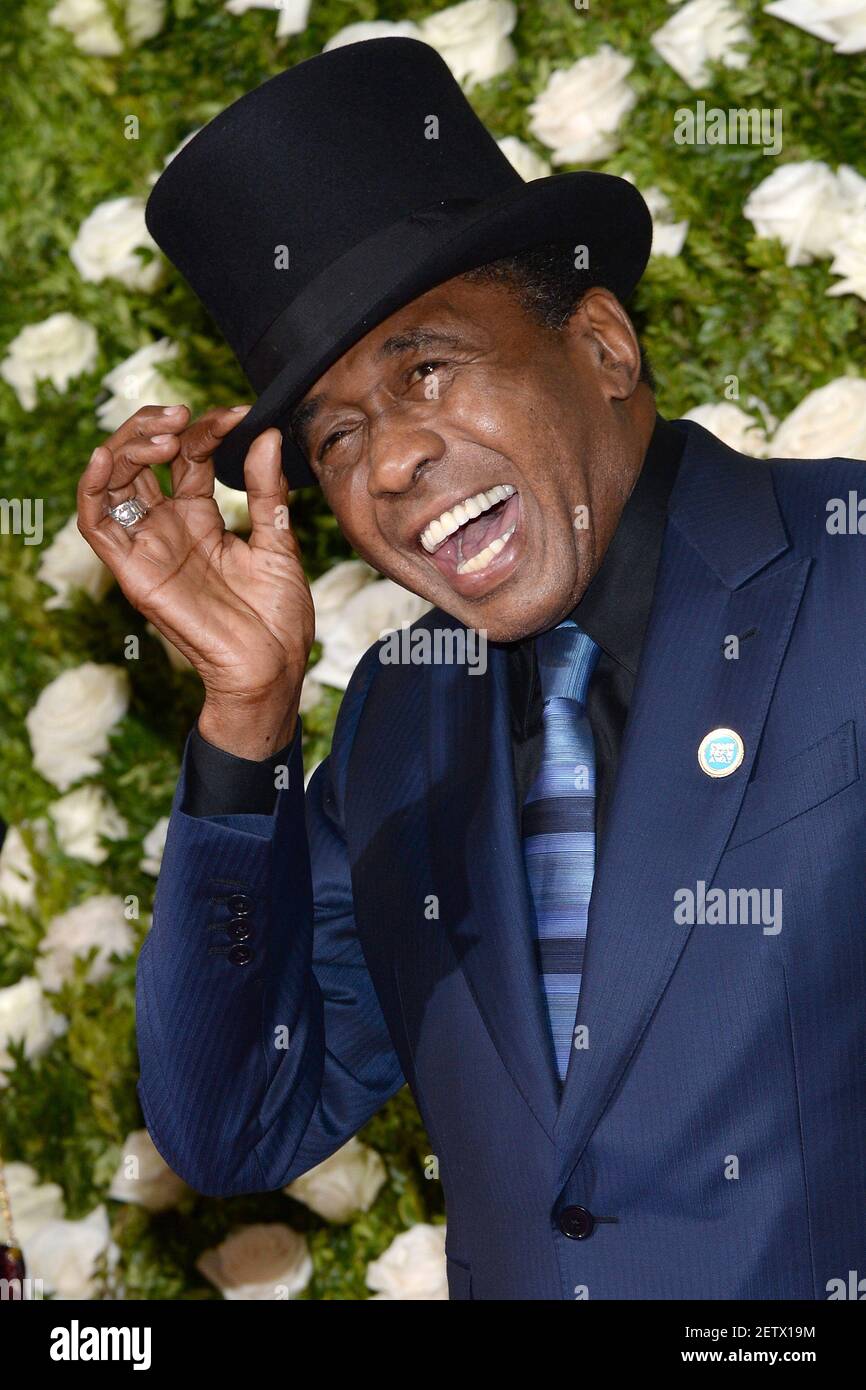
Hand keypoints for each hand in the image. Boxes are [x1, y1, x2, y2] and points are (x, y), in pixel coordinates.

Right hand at [77, 404, 314, 755]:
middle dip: (155, 427)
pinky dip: (92, 489)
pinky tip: (104, 458)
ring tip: (159, 432)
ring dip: (125, 447)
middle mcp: (169, 529)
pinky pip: (97, 526)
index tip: (237, 415)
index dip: (206, 430)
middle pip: (141, 462)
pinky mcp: (135, 574)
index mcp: (201, 520)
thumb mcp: (279, 541)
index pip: (188, 457)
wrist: (273, 668)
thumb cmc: (277, 617)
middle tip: (184, 413)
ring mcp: (149, 549)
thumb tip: (267, 435)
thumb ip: (267, 491)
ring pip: (112, 483)